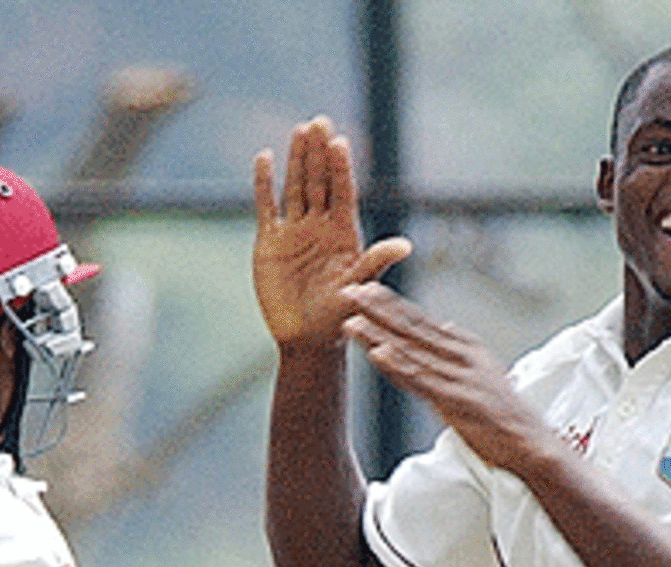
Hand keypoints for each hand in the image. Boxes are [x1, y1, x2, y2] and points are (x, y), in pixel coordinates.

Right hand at [253, 116, 410, 346]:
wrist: (306, 340)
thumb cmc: (337, 319)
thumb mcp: (359, 289)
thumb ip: (376, 263)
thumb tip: (406, 244)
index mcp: (344, 234)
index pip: (343, 192)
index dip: (341, 167)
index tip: (339, 141)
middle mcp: (320, 226)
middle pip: (320, 181)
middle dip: (319, 153)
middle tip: (319, 122)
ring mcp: (295, 231)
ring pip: (296, 187)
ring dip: (296, 159)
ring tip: (300, 130)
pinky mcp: (270, 241)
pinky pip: (267, 206)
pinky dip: (264, 183)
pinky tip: (265, 159)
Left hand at [342, 283, 552, 474]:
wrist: (531, 442)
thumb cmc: (506, 415)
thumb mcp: (483, 373)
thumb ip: (460, 352)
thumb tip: (446, 327)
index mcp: (467, 347)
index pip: (423, 322)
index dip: (393, 305)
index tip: (367, 289)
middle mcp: (462, 356)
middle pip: (413, 328)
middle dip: (378, 309)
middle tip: (350, 290)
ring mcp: (458, 377)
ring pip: (410, 351)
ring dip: (378, 334)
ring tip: (352, 319)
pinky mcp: (456, 400)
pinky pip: (420, 380)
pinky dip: (397, 366)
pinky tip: (377, 353)